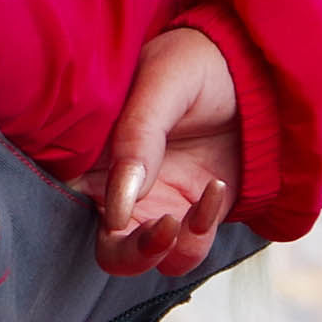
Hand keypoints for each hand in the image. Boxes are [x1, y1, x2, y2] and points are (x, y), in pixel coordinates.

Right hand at [71, 26, 240, 277]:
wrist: (256, 67)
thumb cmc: (196, 62)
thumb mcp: (163, 83)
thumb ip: (137, 138)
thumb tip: (120, 205)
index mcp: (92, 154)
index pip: (65, 200)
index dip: (79, 217)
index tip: (117, 210)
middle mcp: (118, 189)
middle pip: (107, 249)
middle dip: (132, 254)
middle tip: (163, 227)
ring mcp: (157, 205)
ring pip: (146, 260)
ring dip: (172, 248)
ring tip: (202, 200)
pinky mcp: (193, 215)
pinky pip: (189, 247)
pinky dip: (204, 230)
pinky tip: (218, 186)